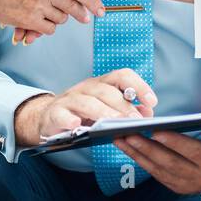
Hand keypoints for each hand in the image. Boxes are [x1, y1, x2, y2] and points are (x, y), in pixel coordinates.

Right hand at [0, 0, 103, 38]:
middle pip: (73, 4)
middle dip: (82, 13)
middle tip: (88, 18)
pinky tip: (40, 23)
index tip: (98, 5)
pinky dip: (47, 28)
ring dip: (59, 19)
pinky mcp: (30, 18)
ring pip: (61, 17)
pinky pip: (49, 28)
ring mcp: (38, 4)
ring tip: (50, 15)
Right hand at [14, 69, 157, 146]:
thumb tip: (148, 112)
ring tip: (115, 123)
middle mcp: (86, 88)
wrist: (49, 118)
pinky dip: (69, 119)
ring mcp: (70, 99)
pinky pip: (62, 114)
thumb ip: (127, 110)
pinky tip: (77, 125)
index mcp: (102, 84)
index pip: (122, 76)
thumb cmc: (83, 114)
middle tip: (135, 120)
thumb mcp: (106, 110)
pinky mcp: (55, 112)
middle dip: (124, 105)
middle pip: (107, 91)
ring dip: (103, 112)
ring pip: (87, 101)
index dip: (139, 86)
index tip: (152, 102)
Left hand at [114, 119, 200, 195]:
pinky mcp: (175, 186)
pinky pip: (155, 172)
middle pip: (169, 162)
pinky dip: (139, 159)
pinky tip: (126, 146)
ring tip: (119, 137)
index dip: (175, 142)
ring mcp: (186, 185)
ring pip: (158, 169)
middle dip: (147, 147)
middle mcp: (199, 179)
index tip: (157, 131)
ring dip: (137, 154)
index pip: (193, 153)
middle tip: (128, 133)